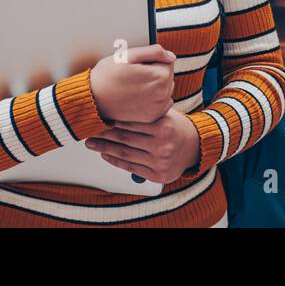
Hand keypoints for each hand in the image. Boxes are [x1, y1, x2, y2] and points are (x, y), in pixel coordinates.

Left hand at [85, 109, 200, 183]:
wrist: (196, 148)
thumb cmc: (176, 128)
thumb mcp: (165, 115)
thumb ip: (145, 113)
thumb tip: (115, 110)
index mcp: (163, 126)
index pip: (131, 123)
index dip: (112, 121)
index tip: (98, 118)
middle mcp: (162, 145)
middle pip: (125, 138)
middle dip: (104, 134)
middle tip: (89, 130)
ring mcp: (160, 161)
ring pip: (125, 154)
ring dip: (105, 148)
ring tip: (92, 143)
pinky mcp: (157, 175)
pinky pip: (131, 167)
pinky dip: (116, 161)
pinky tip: (105, 154)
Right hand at [89, 42, 174, 122]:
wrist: (93, 99)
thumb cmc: (108, 75)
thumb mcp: (128, 55)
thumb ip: (154, 52)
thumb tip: (171, 56)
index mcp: (159, 76)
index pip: (168, 61)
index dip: (153, 60)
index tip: (138, 65)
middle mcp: (162, 93)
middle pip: (168, 75)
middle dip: (156, 72)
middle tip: (135, 75)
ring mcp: (158, 107)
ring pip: (166, 89)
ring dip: (156, 85)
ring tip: (136, 85)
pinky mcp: (152, 116)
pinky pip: (163, 103)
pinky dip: (156, 99)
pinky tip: (140, 96)